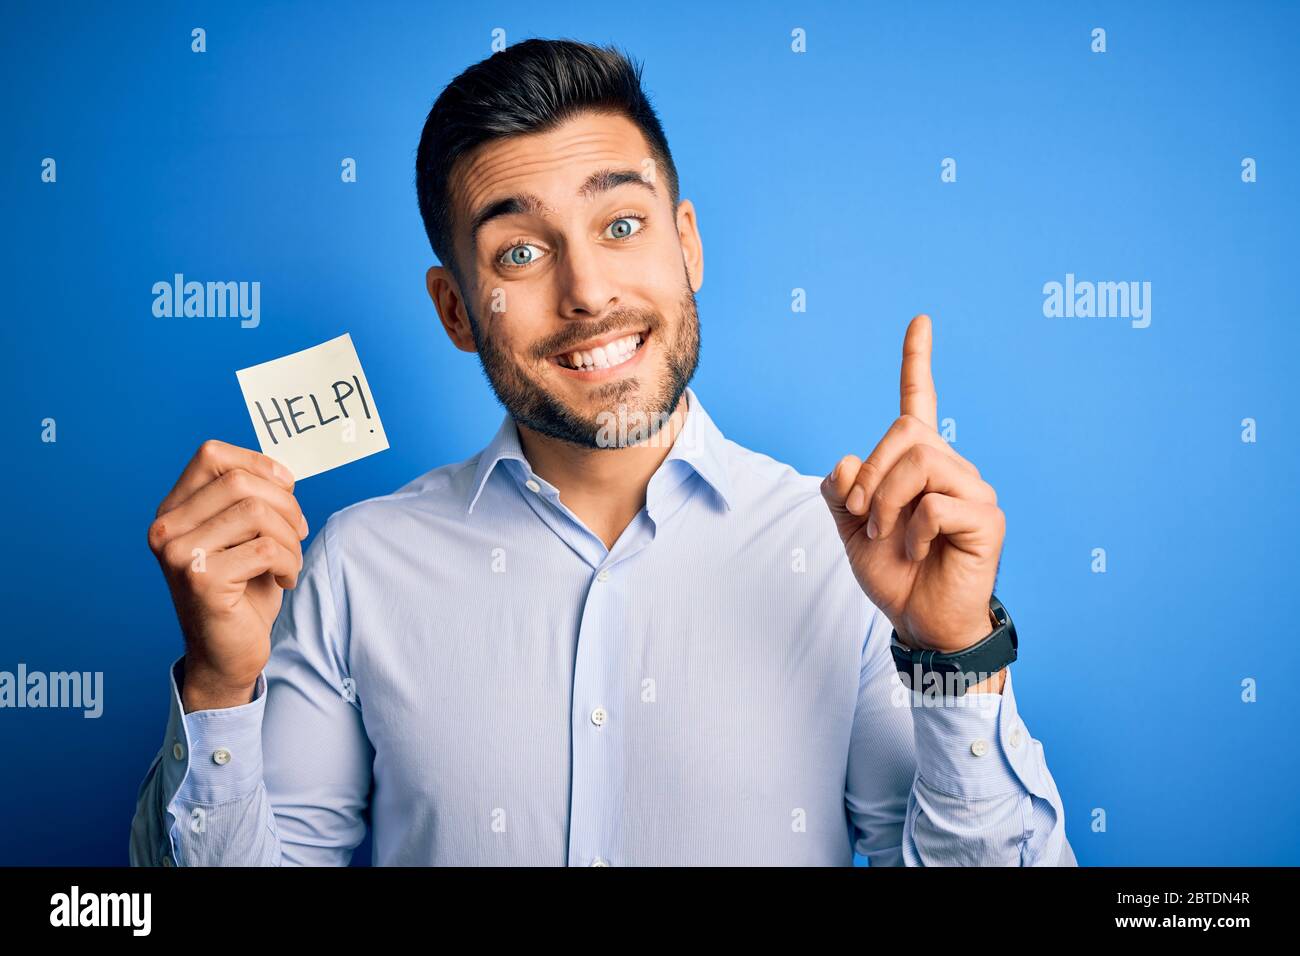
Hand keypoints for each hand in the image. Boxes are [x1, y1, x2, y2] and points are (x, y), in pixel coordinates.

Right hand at [147, 440, 307, 710]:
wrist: (227, 654)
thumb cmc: (242, 591)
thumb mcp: (247, 535)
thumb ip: (254, 498)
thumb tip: (282, 472)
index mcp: (173, 509)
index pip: (211, 454)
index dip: (258, 463)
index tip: (287, 488)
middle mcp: (166, 528)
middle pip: (240, 482)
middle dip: (286, 505)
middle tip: (298, 534)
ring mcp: (178, 553)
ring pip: (257, 514)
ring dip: (290, 539)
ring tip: (290, 562)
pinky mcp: (200, 579)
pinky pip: (266, 549)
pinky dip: (289, 563)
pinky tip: (284, 580)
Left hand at [821, 315, 1003, 654]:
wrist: (920, 621)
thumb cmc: (893, 573)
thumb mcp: (851, 530)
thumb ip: (841, 493)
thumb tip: (846, 461)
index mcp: (920, 463)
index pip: (919, 402)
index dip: (917, 361)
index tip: (920, 321)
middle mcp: (952, 467)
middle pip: (905, 433)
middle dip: (871, 475)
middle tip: (863, 517)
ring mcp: (973, 490)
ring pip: (921, 461)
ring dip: (887, 502)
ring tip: (887, 537)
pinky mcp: (987, 518)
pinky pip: (937, 504)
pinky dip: (914, 530)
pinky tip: (919, 550)